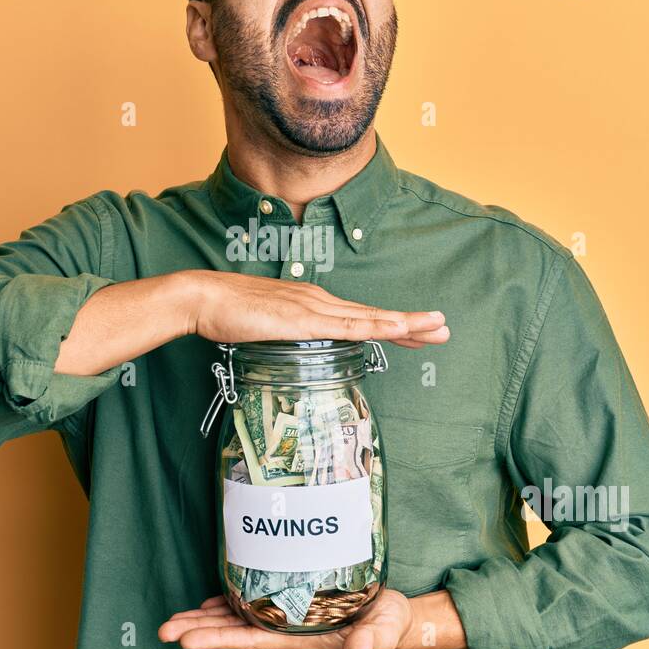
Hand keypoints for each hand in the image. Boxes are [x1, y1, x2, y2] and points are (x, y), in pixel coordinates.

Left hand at [157, 589, 414, 648]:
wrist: (393, 615)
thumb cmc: (386, 624)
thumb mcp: (379, 632)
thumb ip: (366, 646)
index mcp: (297, 636)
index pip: (247, 639)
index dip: (215, 638)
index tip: (183, 639)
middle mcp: (285, 627)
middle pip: (232, 630)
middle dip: (198, 628)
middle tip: (165, 628)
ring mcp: (286, 614)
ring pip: (236, 616)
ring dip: (206, 616)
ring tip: (176, 617)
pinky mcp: (292, 599)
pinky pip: (252, 601)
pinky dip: (230, 601)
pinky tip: (213, 599)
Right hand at [185, 271, 448, 349]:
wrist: (204, 297)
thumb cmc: (227, 313)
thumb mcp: (264, 328)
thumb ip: (282, 336)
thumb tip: (293, 351)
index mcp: (311, 304)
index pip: (360, 317)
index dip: (390, 324)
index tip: (416, 332)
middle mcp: (319, 301)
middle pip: (373, 315)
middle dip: (411, 324)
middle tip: (444, 328)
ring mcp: (314, 308)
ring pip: (370, 319)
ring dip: (406, 324)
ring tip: (436, 328)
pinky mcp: (304, 319)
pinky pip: (349, 327)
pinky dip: (377, 328)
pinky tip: (398, 330)